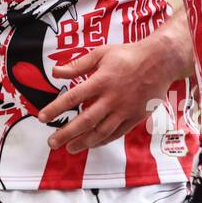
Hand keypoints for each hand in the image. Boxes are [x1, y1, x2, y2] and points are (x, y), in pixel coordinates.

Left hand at [38, 31, 187, 153]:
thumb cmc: (127, 55)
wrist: (159, 62)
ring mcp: (124, 110)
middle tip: (52, 143)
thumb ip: (77, 65)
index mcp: (101, 80)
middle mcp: (112, 98)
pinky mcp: (135, 117)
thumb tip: (55, 72)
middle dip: (66, 134)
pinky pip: (117, 133)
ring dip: (83, 142)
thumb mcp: (101, 53)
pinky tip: (92, 144)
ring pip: (101, 132)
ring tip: (70, 148)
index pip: (73, 97)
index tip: (42, 118)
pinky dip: (103, 140)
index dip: (56, 109)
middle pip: (85, 121)